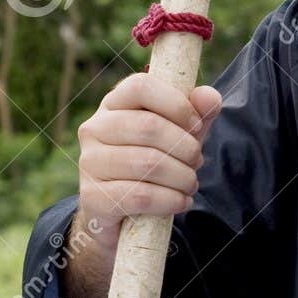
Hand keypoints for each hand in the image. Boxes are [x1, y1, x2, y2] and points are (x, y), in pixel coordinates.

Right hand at [76, 74, 222, 233]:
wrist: (121, 210)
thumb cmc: (153, 160)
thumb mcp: (178, 133)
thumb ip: (197, 112)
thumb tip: (209, 97)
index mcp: (114, 104)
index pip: (141, 87)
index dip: (176, 104)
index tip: (197, 126)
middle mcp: (94, 128)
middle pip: (148, 126)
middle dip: (185, 147)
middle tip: (197, 161)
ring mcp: (89, 162)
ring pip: (147, 163)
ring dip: (182, 177)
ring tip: (191, 183)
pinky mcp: (92, 196)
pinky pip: (140, 196)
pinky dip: (170, 200)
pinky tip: (181, 201)